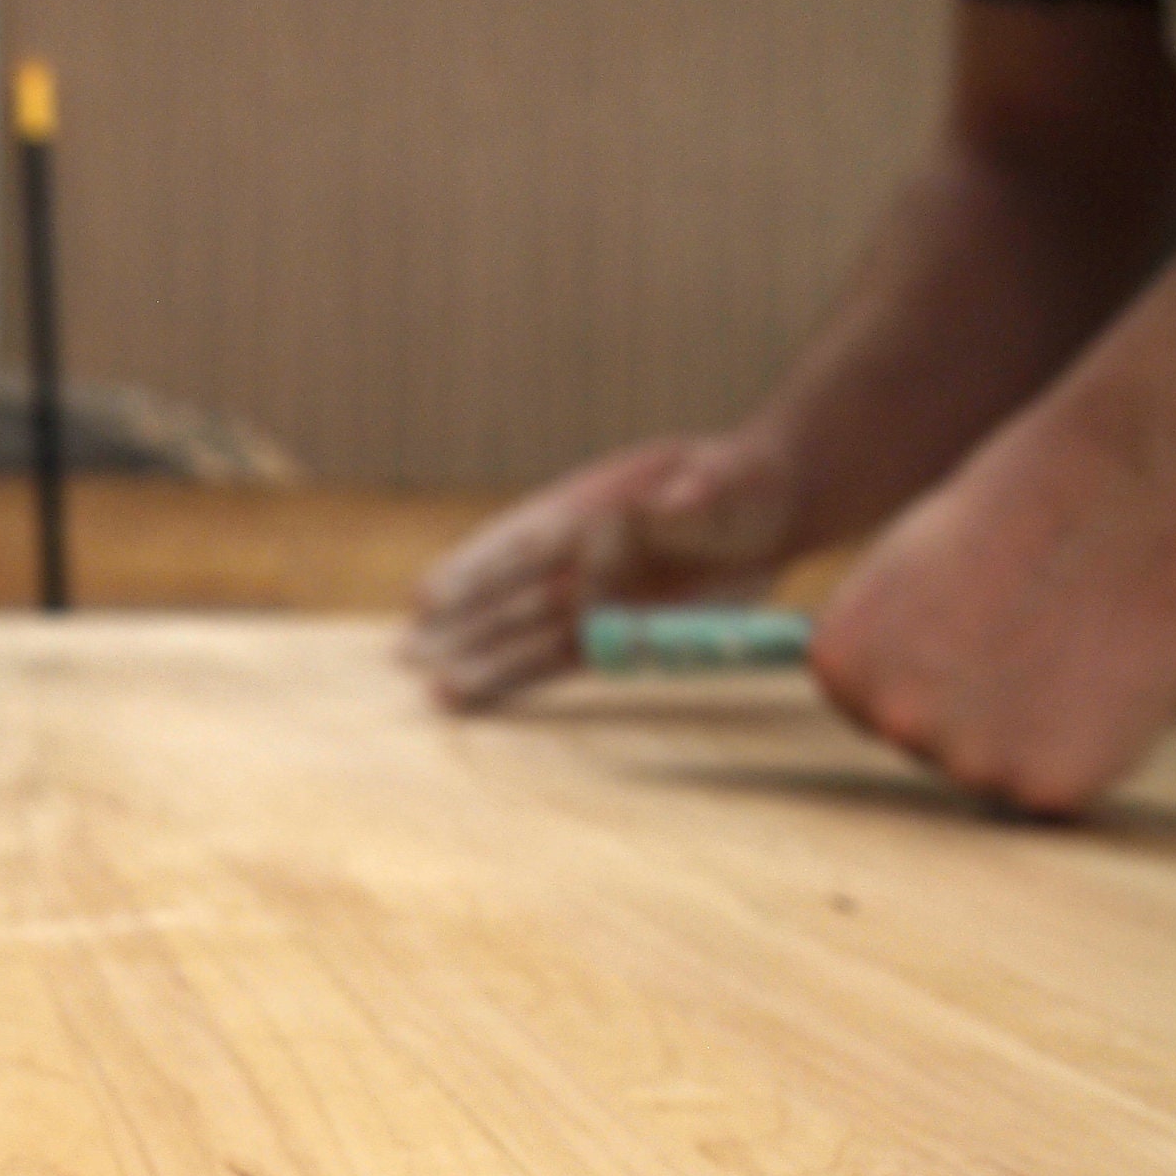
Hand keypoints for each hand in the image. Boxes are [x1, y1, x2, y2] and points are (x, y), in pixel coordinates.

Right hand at [401, 433, 797, 710]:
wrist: (772, 509)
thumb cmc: (745, 482)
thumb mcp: (730, 478)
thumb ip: (700, 490)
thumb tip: (677, 500)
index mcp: (595, 508)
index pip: (525, 543)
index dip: (476, 568)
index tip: (429, 594)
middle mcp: (579, 555)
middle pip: (508, 594)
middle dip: (459, 623)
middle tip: (404, 653)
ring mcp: (591, 594)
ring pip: (524, 634)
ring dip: (480, 661)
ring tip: (434, 693)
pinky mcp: (614, 632)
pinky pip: (556, 661)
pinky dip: (518, 679)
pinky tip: (474, 697)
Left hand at [807, 389, 1175, 813]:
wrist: (1143, 470)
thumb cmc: (1041, 496)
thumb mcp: (920, 565)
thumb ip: (900, 648)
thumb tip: (901, 717)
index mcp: (840, 666)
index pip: (890, 705)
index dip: (958, 659)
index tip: (996, 604)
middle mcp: (890, 722)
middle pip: (946, 745)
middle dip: (1000, 699)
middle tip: (1054, 617)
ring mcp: (967, 761)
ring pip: (1011, 767)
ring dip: (1051, 723)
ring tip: (1088, 634)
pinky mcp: (1048, 787)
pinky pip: (1072, 784)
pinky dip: (1103, 740)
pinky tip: (1119, 667)